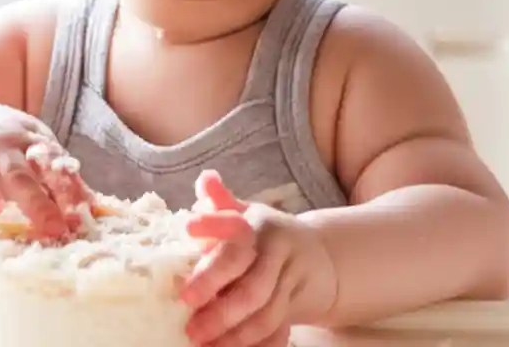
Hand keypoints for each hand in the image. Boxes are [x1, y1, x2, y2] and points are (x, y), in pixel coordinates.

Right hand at [0, 98, 90, 238]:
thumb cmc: (3, 143)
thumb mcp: (33, 148)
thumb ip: (58, 176)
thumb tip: (94, 206)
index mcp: (29, 143)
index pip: (52, 168)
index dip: (68, 190)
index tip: (82, 216)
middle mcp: (1, 146)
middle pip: (20, 174)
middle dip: (36, 200)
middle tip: (52, 226)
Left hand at [180, 171, 337, 346]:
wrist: (320, 257)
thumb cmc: (267, 236)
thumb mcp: (246, 214)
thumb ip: (221, 202)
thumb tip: (205, 178)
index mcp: (258, 225)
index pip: (235, 227)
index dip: (213, 227)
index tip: (188, 230)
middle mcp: (278, 252)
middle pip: (252, 285)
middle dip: (220, 306)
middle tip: (190, 323)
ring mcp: (292, 282)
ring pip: (266, 314)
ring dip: (234, 334)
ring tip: (203, 344)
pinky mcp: (298, 307)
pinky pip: (278, 331)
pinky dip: (256, 344)